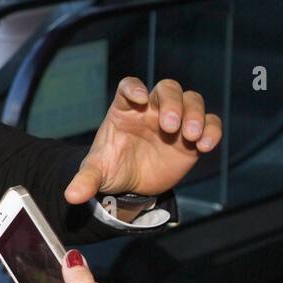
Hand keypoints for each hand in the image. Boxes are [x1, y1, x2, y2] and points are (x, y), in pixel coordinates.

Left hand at [64, 77, 222, 202]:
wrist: (133, 184)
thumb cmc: (113, 168)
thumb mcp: (97, 174)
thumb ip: (86, 181)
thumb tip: (71, 196)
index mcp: (125, 110)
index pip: (130, 86)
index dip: (135, 87)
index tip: (140, 97)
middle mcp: (151, 109)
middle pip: (167, 88)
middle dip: (171, 102)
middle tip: (169, 126)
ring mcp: (175, 119)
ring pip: (191, 100)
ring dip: (195, 113)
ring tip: (189, 136)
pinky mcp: (192, 136)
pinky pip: (210, 122)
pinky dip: (211, 129)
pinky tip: (205, 146)